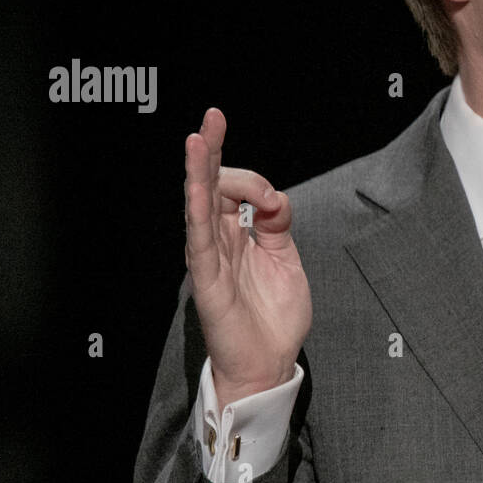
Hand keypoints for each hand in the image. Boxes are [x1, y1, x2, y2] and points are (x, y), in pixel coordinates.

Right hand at [183, 108, 311, 408]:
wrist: (268, 364)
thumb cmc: (273, 318)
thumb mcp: (286, 261)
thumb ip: (278, 226)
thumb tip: (275, 198)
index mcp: (237, 236)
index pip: (235, 190)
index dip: (256, 182)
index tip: (276, 202)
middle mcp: (218, 242)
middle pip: (211, 188)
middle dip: (211, 151)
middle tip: (211, 118)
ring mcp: (210, 260)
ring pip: (200, 207)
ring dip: (199, 171)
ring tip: (196, 139)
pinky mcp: (207, 281)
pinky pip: (200, 243)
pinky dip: (198, 215)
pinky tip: (197, 191)